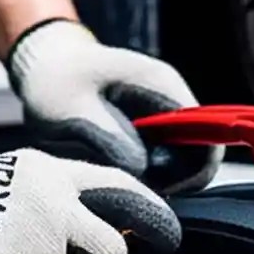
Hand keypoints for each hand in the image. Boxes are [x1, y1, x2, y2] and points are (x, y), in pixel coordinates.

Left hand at [6, 18, 222, 195]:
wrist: (44, 67)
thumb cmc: (55, 81)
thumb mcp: (72, 110)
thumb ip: (110, 139)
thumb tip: (143, 170)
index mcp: (162, 85)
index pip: (209, 133)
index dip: (194, 168)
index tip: (158, 185)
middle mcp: (171, 100)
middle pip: (199, 154)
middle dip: (172, 179)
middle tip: (131, 185)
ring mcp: (163, 116)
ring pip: (181, 163)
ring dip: (156, 179)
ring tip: (117, 175)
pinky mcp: (151, 132)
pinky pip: (162, 163)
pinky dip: (145, 175)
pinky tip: (115, 171)